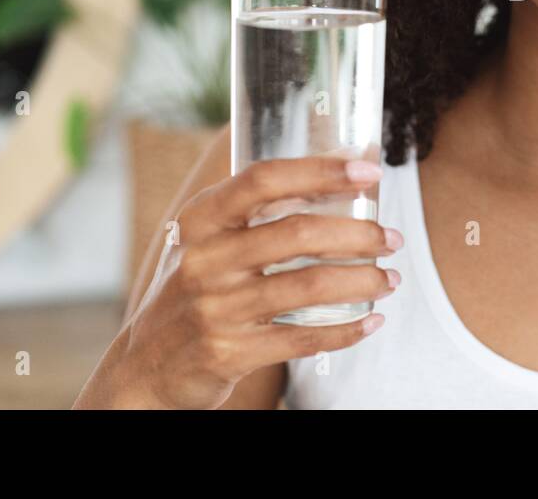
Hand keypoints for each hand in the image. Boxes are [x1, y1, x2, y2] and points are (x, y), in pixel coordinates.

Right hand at [108, 156, 401, 408]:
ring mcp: (215, 308)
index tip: (368, 173)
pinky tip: (369, 321)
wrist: (147, 366)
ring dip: (362, 281)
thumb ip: (259, 214)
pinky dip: (345, 330)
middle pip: (297, 233)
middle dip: (357, 234)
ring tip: (389, 279)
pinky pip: (303, 338)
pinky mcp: (229, 352)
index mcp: (202, 221)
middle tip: (390, 239)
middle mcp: (205, 259)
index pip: (263, 180)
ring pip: (308, 286)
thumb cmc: (197, 290)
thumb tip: (339, 176)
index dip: (320, 171)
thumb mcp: (210, 243)